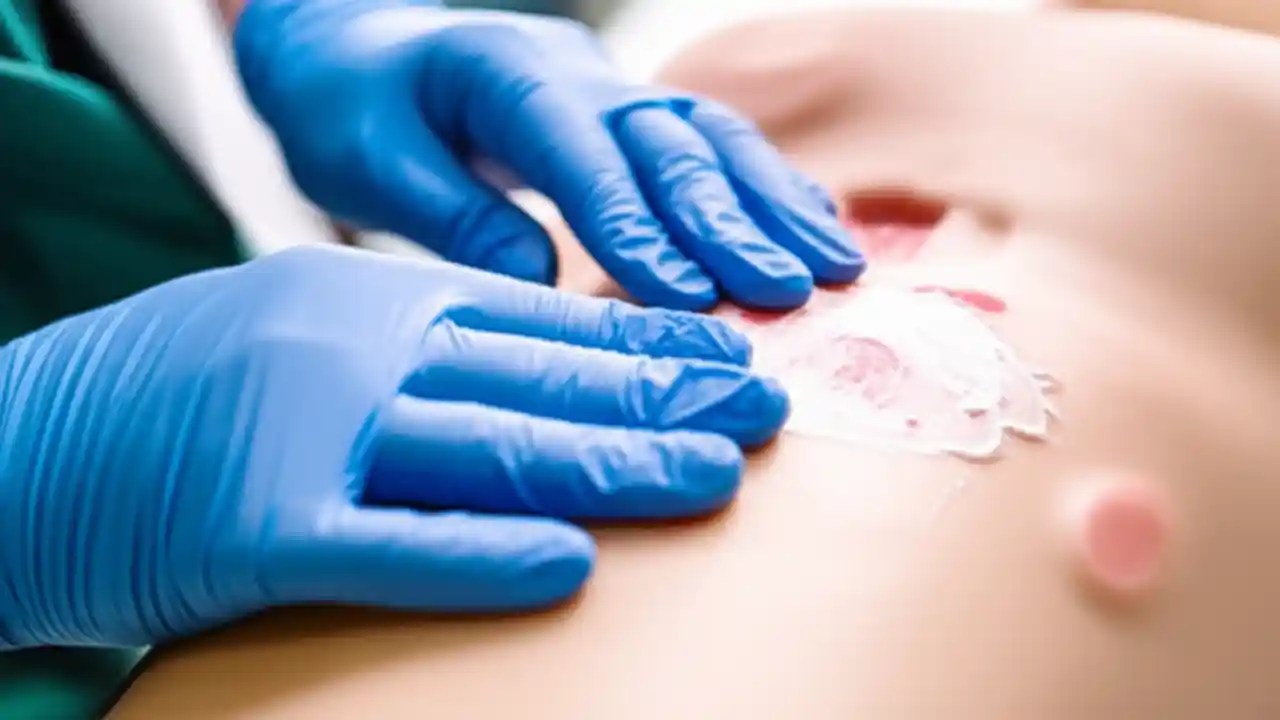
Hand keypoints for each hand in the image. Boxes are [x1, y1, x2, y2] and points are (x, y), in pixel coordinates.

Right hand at [0, 246, 786, 647]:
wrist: (14, 440)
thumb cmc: (172, 392)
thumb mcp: (303, 331)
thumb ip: (413, 349)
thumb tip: (531, 380)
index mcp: (367, 300)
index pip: (538, 322)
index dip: (643, 344)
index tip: (728, 361)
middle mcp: (350, 350)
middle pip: (539, 379)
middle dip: (663, 398)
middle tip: (766, 414)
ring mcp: (304, 433)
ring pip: (489, 449)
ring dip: (612, 466)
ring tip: (713, 478)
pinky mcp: (253, 526)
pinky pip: (386, 544)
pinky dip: (479, 555)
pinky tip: (567, 564)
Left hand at [235, 1, 863, 310]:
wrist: (357, 45)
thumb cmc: (351, 106)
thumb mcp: (368, 161)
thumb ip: (453, 214)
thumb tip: (539, 279)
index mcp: (504, 76)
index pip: (581, 157)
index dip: (634, 226)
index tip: (683, 295)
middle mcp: (578, 76)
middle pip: (669, 145)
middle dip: (731, 223)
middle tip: (788, 293)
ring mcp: (613, 89)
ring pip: (712, 141)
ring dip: (776, 206)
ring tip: (837, 269)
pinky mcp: (631, 116)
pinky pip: (714, 145)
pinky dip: (770, 190)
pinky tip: (819, 229)